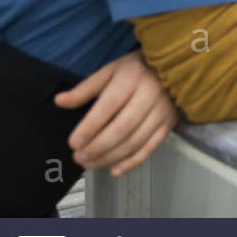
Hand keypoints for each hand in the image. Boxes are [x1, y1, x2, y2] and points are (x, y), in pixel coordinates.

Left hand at [54, 50, 178, 176]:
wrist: (175, 66)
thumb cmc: (139, 68)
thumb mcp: (110, 71)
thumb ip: (85, 88)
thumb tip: (60, 101)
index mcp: (131, 79)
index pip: (108, 107)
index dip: (90, 127)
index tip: (74, 142)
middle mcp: (149, 95)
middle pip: (122, 127)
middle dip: (98, 146)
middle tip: (79, 157)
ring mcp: (162, 110)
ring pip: (135, 140)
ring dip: (111, 157)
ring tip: (91, 163)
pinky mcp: (169, 123)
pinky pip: (151, 147)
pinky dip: (133, 162)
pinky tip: (116, 170)